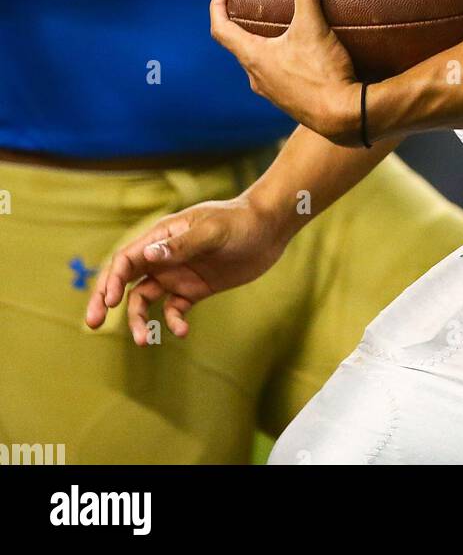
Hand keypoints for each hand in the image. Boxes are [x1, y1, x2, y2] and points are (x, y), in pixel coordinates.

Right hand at [84, 195, 288, 344]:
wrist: (269, 228)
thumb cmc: (239, 222)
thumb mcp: (212, 232)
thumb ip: (182, 245)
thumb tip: (147, 257)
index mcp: (162, 237)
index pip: (126, 259)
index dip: (111, 280)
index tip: (107, 302)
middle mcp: (164, 256)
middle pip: (125, 279)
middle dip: (106, 300)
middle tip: (93, 323)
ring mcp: (178, 273)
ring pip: (145, 299)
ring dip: (138, 319)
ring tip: (142, 341)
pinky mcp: (195, 289)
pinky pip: (173, 309)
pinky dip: (172, 321)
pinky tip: (183, 329)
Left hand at [210, 0, 361, 145]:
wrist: (344, 118)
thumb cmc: (322, 74)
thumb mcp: (313, 27)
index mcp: (254, 58)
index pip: (220, 30)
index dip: (217, 6)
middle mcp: (257, 77)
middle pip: (239, 46)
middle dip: (242, 23)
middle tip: (254, 5)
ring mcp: (273, 93)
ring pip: (258, 62)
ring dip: (263, 43)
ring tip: (280, 27)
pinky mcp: (291, 101)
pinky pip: (277, 75)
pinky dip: (281, 58)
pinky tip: (303, 54)